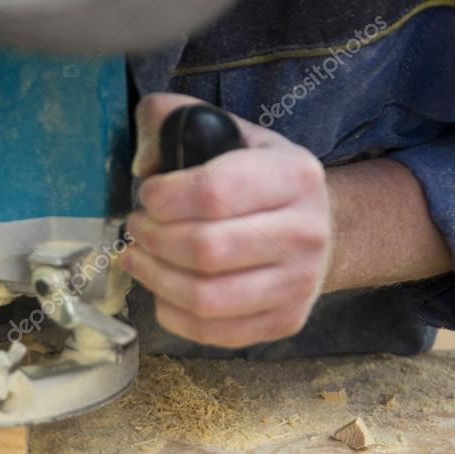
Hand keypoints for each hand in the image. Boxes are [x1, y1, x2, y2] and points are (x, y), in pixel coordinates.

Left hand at [121, 94, 332, 347]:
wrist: (317, 229)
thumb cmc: (260, 181)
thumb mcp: (229, 132)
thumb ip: (174, 120)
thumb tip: (144, 164)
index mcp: (294, 174)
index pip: (215, 192)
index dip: (164, 197)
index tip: (147, 194)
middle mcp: (306, 232)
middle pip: (206, 250)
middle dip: (153, 238)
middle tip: (136, 227)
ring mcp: (299, 283)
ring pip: (206, 297)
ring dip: (155, 278)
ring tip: (137, 257)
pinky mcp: (285, 321)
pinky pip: (213, 331)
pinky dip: (173, 313)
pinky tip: (161, 290)